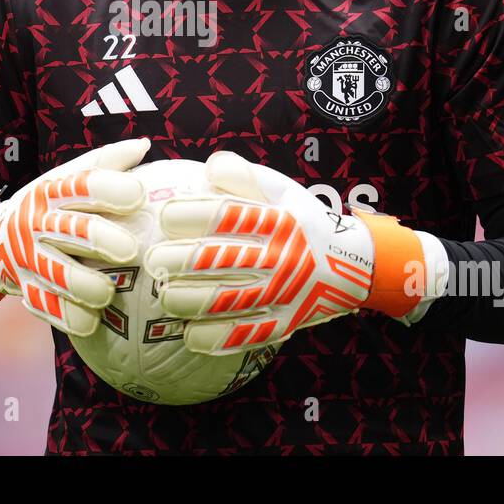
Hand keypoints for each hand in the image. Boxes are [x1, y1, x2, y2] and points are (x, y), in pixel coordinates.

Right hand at [0, 137, 149, 336]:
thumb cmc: (48, 207)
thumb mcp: (66, 179)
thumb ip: (104, 164)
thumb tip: (144, 146)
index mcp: (52, 190)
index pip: (82, 184)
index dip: (111, 188)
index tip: (139, 196)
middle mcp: (37, 222)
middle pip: (72, 229)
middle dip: (102, 240)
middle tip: (130, 250)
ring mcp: (28, 257)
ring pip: (59, 274)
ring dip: (87, 285)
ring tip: (108, 293)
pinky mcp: (26, 288)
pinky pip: (47, 307)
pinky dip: (69, 317)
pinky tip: (90, 321)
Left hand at [143, 150, 434, 355]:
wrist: (349, 267)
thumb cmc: (301, 221)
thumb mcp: (280, 189)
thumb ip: (242, 174)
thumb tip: (210, 166)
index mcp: (276, 219)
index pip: (220, 214)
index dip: (183, 215)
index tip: (165, 217)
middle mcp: (280, 257)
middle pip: (213, 260)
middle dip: (171, 261)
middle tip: (153, 260)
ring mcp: (282, 295)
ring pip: (220, 301)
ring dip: (182, 300)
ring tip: (165, 293)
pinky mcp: (282, 326)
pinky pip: (240, 337)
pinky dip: (207, 337)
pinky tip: (188, 330)